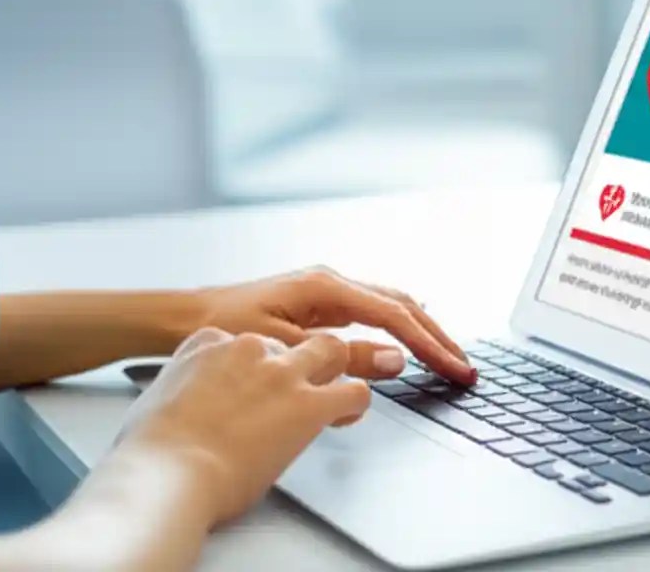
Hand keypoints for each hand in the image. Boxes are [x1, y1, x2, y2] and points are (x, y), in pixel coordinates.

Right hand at [122, 328, 370, 523]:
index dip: (253, 367)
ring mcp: (280, 373)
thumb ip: (184, 392)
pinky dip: (356, 404)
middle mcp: (247, 349)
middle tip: (296, 388)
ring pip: (331, 349)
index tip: (253, 387)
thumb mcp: (157, 401)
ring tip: (332, 393)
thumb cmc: (154, 453)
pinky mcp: (308, 405)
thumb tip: (191, 409)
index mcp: (207, 343)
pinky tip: (347, 415)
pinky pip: (353, 392)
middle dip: (296, 361)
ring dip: (334, 370)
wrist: (167, 475)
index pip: (243, 341)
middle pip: (288, 340)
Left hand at [197, 267, 474, 384]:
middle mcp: (330, 282)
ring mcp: (326, 292)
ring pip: (389, 307)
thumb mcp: (285, 347)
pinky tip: (409, 340)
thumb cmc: (223, 327)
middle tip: (464, 367)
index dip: (429, 343)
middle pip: (401, 306)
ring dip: (420, 331)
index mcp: (325, 286)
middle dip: (436, 336)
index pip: (395, 315)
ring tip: (448, 356)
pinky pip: (371, 313)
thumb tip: (394, 360)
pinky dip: (398, 328)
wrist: (185, 319)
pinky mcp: (319, 305)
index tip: (454, 367)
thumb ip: (342, 355)